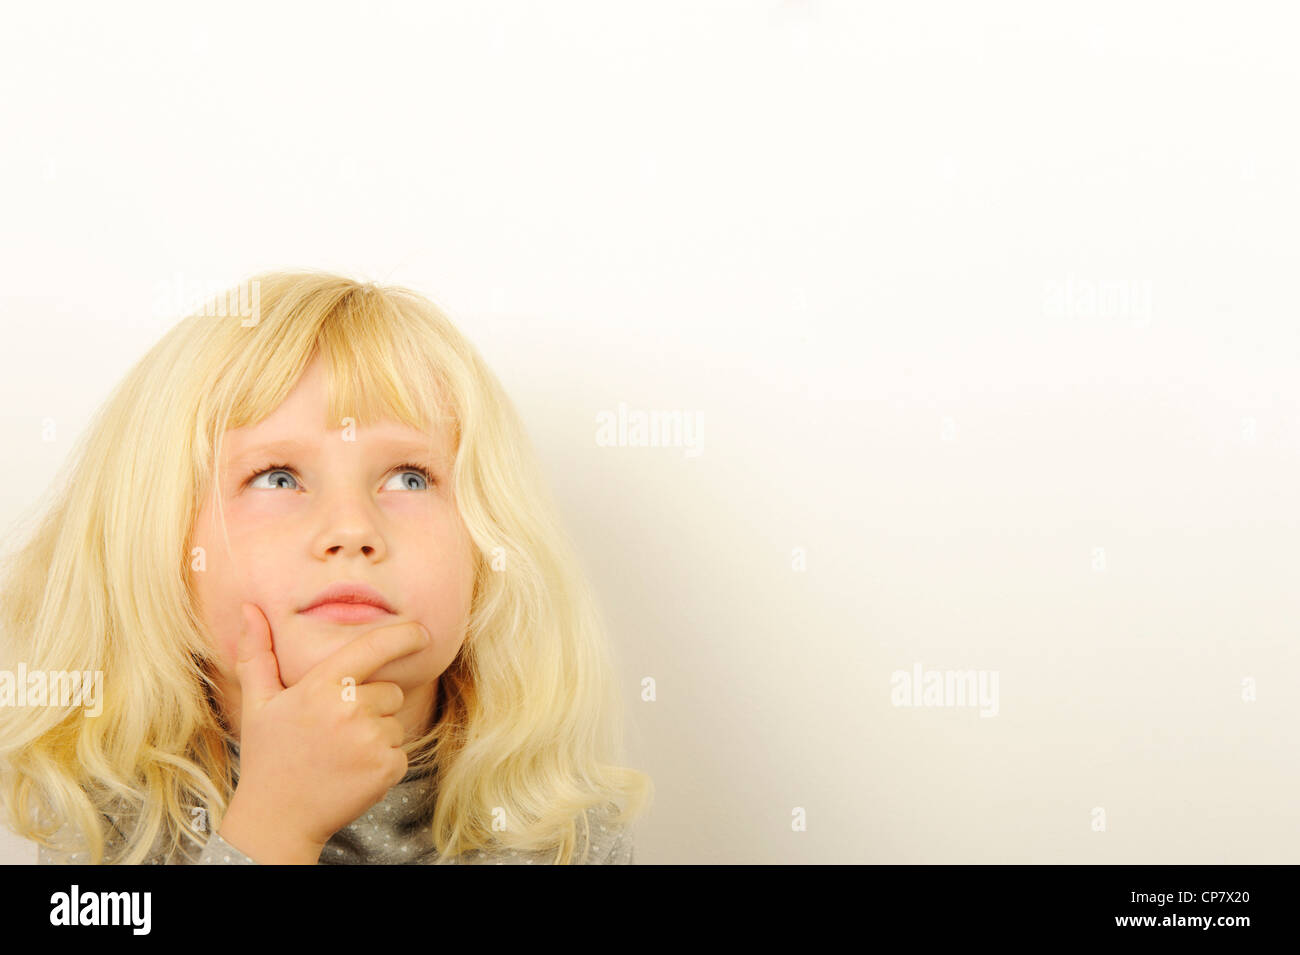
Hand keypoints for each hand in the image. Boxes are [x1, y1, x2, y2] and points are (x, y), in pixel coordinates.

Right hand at [217, 603, 429, 863]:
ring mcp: (370, 740)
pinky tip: (352, 772)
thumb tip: (249, 608)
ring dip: (377, 735)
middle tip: (335, 731)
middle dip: (371, 706)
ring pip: (396, 722)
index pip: (373, 647)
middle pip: (390, 691)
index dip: (403, 636)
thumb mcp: (258, 702)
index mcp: (320, 685)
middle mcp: (348, 708)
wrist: (277, 819)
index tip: (422, 633)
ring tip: (340, 753)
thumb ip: (258, 652)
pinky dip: (383, 762)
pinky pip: (401, 751)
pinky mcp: (387, 767)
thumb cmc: (269, 755)